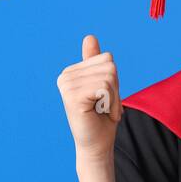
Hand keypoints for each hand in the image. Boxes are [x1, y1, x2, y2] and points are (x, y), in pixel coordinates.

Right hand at [57, 34, 122, 163]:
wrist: (97, 145)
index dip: (115, 81)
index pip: (107, 59)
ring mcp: (67, 86)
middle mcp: (65, 76)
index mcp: (71, 72)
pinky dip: (111, 103)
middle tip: (105, 106)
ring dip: (114, 98)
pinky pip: (105, 88)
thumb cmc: (101, 118)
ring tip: (102, 110)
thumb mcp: (104, 86)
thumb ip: (95, 63)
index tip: (105, 98)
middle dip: (116, 89)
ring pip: (109, 77)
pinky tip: (100, 114)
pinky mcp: (73, 96)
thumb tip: (89, 36)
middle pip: (109, 66)